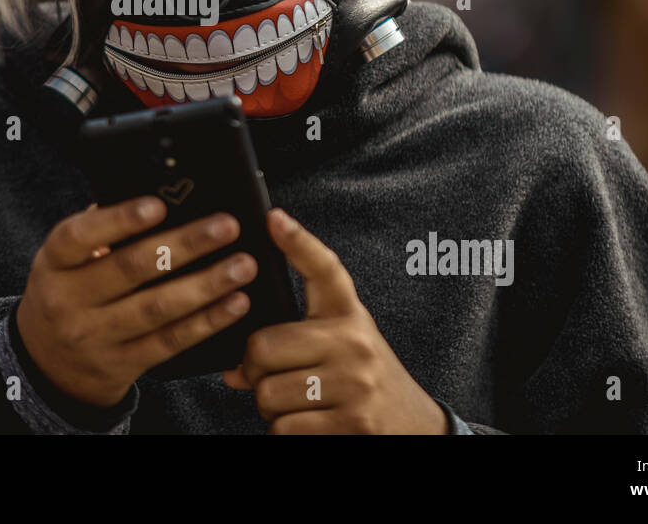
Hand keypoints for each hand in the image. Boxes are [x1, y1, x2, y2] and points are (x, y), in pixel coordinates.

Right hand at [16, 196, 256, 407]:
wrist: (47, 366)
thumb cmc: (69, 292)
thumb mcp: (66, 261)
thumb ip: (101, 233)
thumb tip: (162, 199)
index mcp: (53, 263)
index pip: (80, 236)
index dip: (120, 220)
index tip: (160, 204)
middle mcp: (68, 301)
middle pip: (130, 269)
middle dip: (186, 245)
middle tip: (227, 226)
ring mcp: (94, 337)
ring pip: (157, 308)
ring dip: (206, 285)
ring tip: (242, 265)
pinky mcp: (121, 365)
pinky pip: (170, 342)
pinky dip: (207, 322)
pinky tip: (235, 304)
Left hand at [221, 208, 448, 433]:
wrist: (415, 425)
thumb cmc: (362, 379)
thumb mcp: (340, 344)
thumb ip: (290, 343)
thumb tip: (233, 370)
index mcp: (348, 313)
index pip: (324, 268)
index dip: (297, 240)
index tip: (273, 217)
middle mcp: (354, 341)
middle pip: (264, 347)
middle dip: (254, 369)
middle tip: (269, 376)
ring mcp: (355, 383)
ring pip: (268, 393)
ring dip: (269, 405)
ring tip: (295, 401)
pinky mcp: (353, 422)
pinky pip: (283, 427)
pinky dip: (283, 430)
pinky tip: (307, 423)